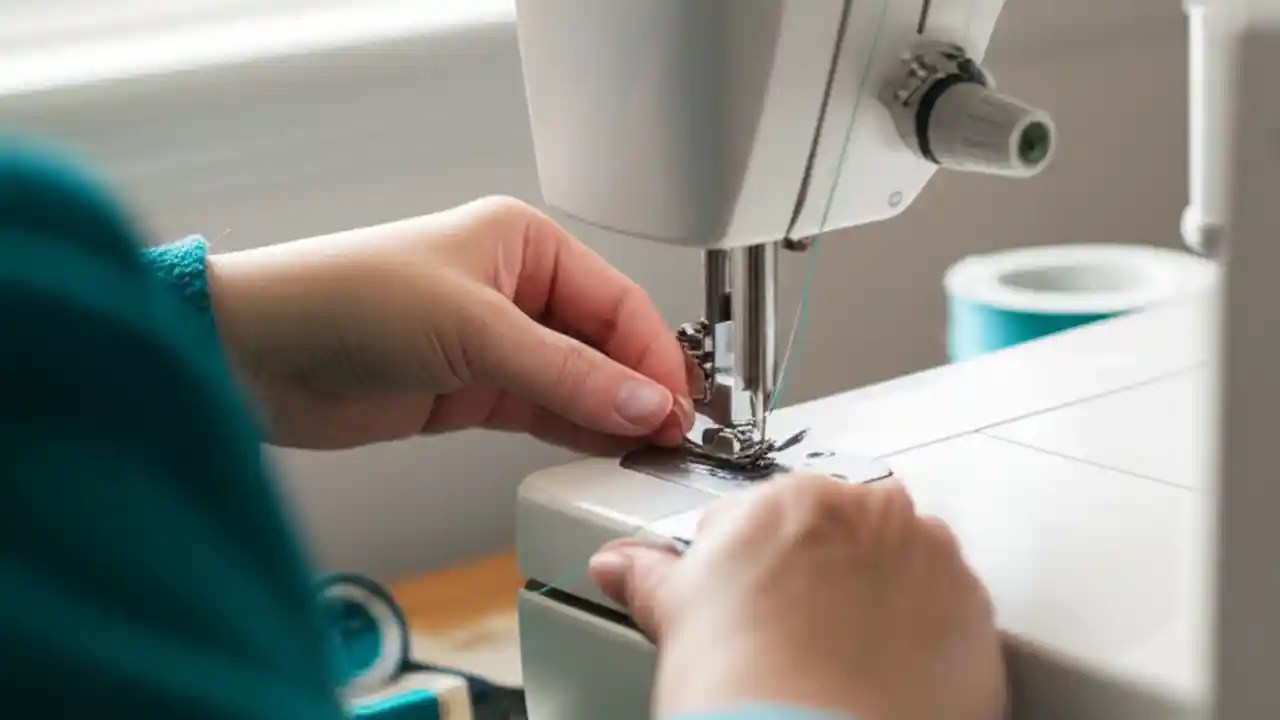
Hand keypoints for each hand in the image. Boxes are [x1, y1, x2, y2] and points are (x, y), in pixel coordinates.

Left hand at [206, 196, 692, 450]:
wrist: (256, 354)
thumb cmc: (344, 299)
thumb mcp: (472, 330)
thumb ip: (566, 373)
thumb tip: (646, 403)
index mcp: (523, 244)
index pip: (616, 302)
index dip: (653, 357)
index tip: (679, 407)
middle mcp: (513, 289)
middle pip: (603, 344)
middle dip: (638, 388)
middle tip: (673, 437)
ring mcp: (493, 344)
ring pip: (576, 382)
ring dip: (610, 415)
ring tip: (648, 451)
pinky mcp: (469, 393)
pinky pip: (541, 412)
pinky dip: (573, 432)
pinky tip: (603, 450)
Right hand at [588, 475, 1004, 719]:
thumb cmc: (747, 683)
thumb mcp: (680, 617)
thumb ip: (651, 575)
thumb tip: (619, 565)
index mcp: (794, 497)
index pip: (768, 513)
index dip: (753, 564)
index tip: (751, 600)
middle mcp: (872, 511)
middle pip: (841, 530)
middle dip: (820, 571)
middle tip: (793, 632)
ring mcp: (931, 559)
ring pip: (899, 563)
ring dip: (876, 596)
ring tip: (841, 658)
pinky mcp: (976, 612)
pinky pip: (945, 609)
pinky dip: (920, 633)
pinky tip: (883, 673)